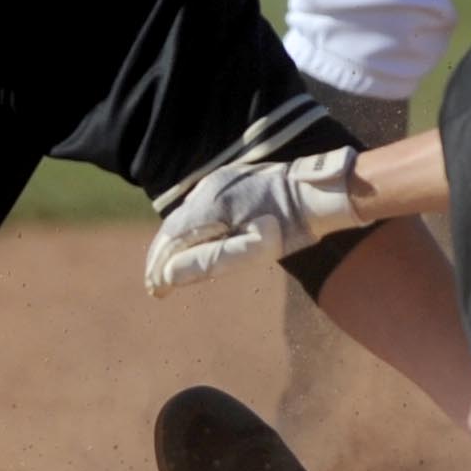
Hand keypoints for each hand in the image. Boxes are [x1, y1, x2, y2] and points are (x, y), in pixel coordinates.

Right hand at [143, 148, 364, 295]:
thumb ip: (210, 262)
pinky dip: (190, 229)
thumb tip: (170, 275)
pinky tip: (193, 245)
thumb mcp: (253, 251)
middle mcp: (208, 189)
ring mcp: (217, 182)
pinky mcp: (227, 181)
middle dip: (161, 256)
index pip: (172, 238)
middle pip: (173, 227)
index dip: (159, 265)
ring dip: (174, 243)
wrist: (315, 193)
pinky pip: (199, 207)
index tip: (155, 289)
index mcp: (211, 205)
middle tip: (156, 284)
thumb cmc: (290, 226)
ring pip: (184, 216)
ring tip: (168, 269)